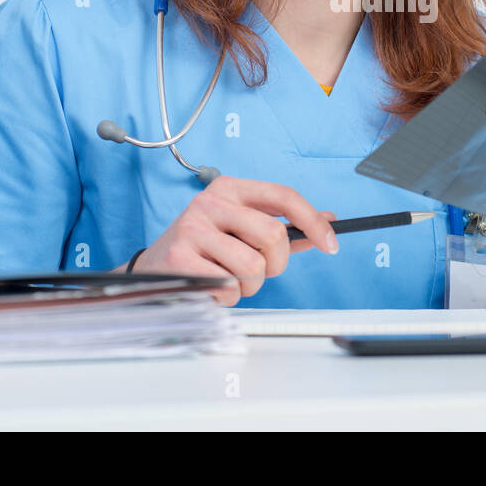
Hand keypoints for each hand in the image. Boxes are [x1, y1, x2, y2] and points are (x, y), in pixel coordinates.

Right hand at [131, 175, 337, 306]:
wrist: (155, 268)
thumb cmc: (206, 249)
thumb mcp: (243, 229)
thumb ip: (285, 226)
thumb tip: (329, 221)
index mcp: (230, 188)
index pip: (283, 196)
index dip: (313, 221)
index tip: (331, 244)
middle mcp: (210, 202)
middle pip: (273, 235)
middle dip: (276, 264)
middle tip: (262, 271)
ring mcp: (192, 229)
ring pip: (252, 267)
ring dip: (250, 285)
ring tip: (230, 278)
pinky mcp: (179, 258)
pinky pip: (229, 287)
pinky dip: (228, 296)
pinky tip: (210, 286)